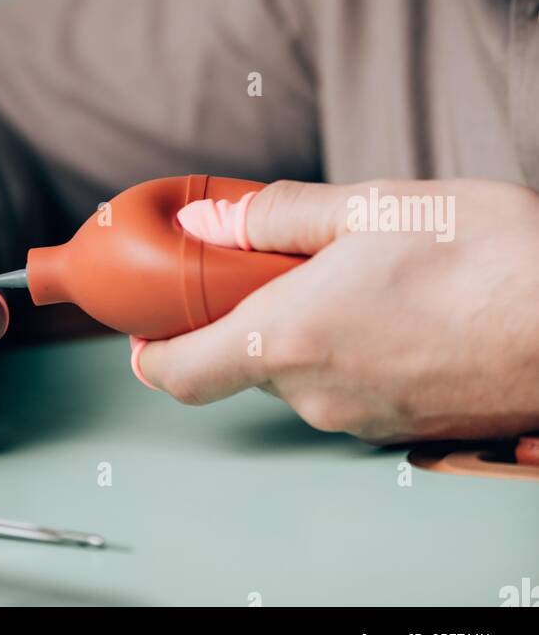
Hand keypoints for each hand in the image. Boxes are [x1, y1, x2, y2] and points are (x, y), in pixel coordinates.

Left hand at [134, 178, 538, 442]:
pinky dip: (354, 347)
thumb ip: (275, 215)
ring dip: (311, 323)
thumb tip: (209, 221)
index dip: (149, 347)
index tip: (146, 317)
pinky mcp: (410, 431)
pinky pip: (353, 386)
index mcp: (291, 336)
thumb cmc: (488, 255)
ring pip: (304, 370)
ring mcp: (368, 420)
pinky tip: (401, 303)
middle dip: (251, 307)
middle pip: (245, 358)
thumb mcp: (371, 203)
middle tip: (285, 253)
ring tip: (366, 270)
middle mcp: (320, 394)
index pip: (180, 372)